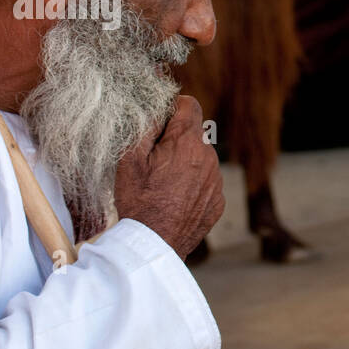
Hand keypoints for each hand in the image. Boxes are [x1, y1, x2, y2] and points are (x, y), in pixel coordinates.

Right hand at [114, 95, 224, 258]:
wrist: (155, 243)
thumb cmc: (138, 200)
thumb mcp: (130, 159)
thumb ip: (146, 128)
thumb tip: (157, 112)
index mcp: (187, 142)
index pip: (189, 105)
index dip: (173, 107)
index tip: (162, 117)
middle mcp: (209, 158)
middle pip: (194, 134)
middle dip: (177, 139)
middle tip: (155, 159)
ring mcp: (217, 180)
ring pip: (202, 159)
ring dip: (186, 163)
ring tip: (163, 184)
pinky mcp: (219, 200)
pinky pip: (207, 182)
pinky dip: (194, 185)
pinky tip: (175, 199)